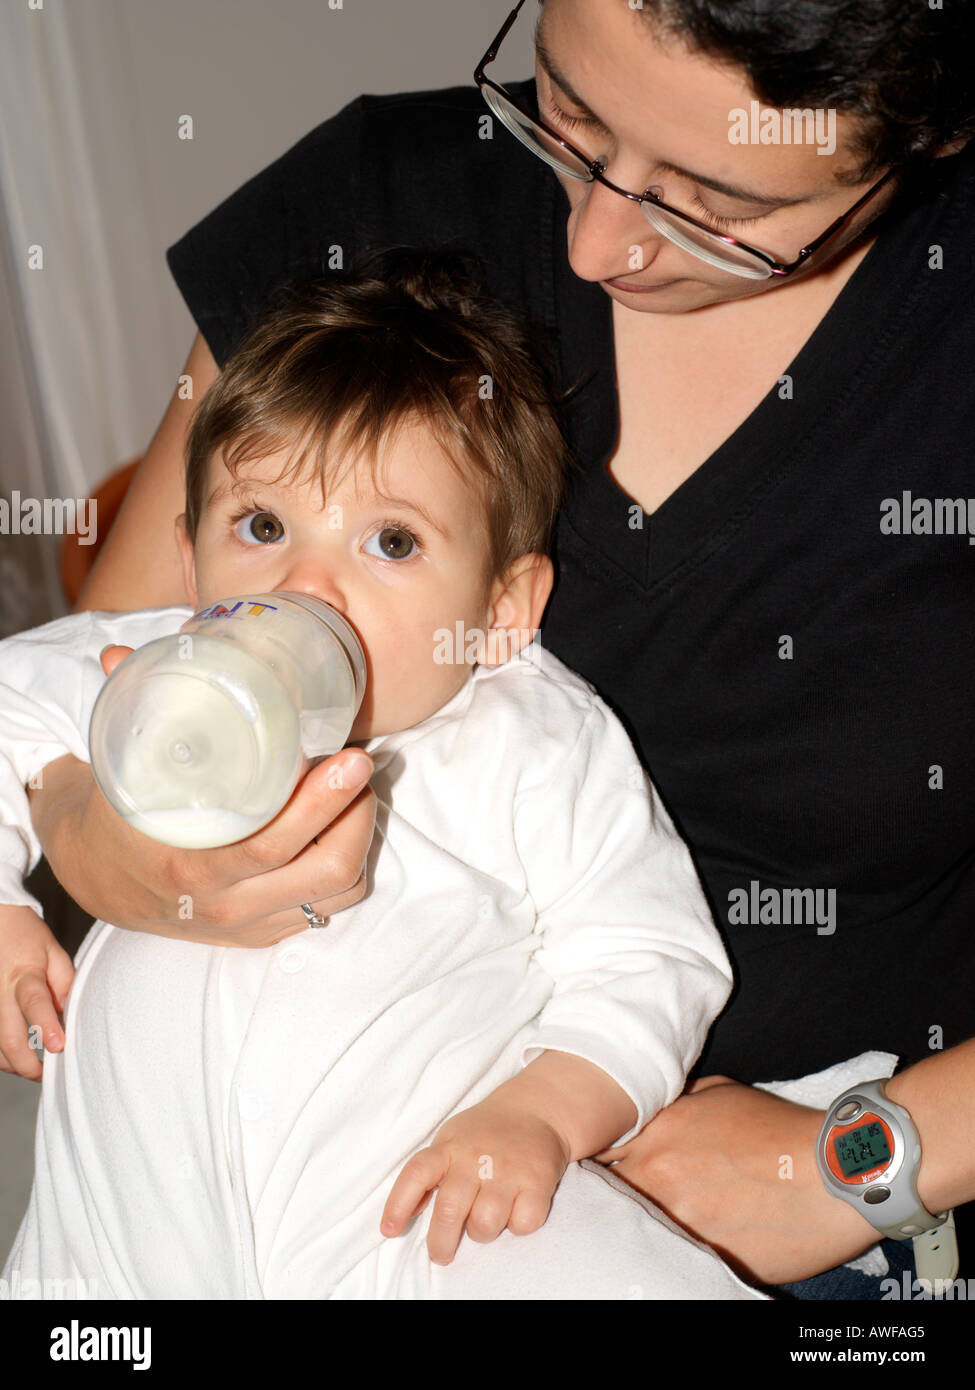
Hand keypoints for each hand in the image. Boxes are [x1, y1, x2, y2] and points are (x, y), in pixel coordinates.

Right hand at [0, 905, 73, 1080]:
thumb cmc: (25, 935)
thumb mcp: (53, 952)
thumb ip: (64, 983)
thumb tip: (71, 1015)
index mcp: (23, 976)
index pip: (35, 1004)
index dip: (46, 1026)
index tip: (58, 1045)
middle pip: (8, 1038)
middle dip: (28, 1064)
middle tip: (47, 1074)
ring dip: (12, 1063)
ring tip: (33, 1068)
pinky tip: (12, 1057)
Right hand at [25, 646, 376, 948]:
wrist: (95, 877)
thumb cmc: (118, 812)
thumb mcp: (121, 765)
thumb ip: (133, 705)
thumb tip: (120, 650)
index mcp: (191, 865)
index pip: (273, 843)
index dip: (322, 801)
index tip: (346, 755)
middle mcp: (228, 903)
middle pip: (328, 868)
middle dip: (357, 812)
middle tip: (359, 765)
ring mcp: (252, 923)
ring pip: (340, 889)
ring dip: (360, 836)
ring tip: (355, 792)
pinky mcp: (267, 930)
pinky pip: (331, 903)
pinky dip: (349, 862)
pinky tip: (341, 823)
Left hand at [380, 1094, 570, 1264]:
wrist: (536, 1109)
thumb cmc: (485, 1132)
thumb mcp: (451, 1140)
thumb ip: (430, 1172)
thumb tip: (409, 1213)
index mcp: (449, 1148)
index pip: (416, 1174)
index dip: (398, 1205)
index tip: (389, 1230)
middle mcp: (475, 1159)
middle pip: (449, 1211)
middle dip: (440, 1243)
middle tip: (441, 1254)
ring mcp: (507, 1171)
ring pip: (484, 1225)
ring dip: (482, 1231)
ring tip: (486, 1216)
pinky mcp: (537, 1182)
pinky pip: (522, 1225)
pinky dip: (517, 1225)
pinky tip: (516, 1207)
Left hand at [594, 1076, 878, 1285]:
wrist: (832, 1173)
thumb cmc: (778, 1129)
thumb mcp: (717, 1092)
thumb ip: (673, 1103)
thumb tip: (652, 1113)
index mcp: (655, 1134)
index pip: (597, 1152)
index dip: (597, 1161)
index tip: (601, 1167)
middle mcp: (654, 1177)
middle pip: (607, 1193)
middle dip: (612, 1194)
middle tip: (621, 1199)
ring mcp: (674, 1221)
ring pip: (630, 1227)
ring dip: (636, 1223)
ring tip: (656, 1220)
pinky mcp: (699, 1257)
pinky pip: (666, 1254)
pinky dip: (666, 1248)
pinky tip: (679, 1241)